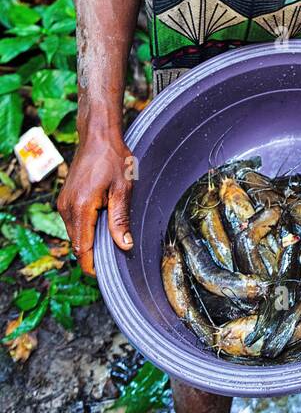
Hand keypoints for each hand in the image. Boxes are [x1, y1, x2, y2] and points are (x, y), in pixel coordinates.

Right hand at [57, 134, 134, 275]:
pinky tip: (101, 224)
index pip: (83, 248)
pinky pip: (73, 223)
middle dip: (92, 255)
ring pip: (74, 235)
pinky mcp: (65, 200)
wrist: (98, 137)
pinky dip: (85, 229)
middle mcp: (67, 207)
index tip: (103, 275)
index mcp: (82, 207)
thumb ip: (120, 219)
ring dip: (89, 241)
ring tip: (111, 239)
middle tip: (114, 259)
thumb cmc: (113, 159)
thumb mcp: (123, 189)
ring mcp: (63, 203)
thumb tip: (124, 246)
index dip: (92, 265)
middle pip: (77, 244)